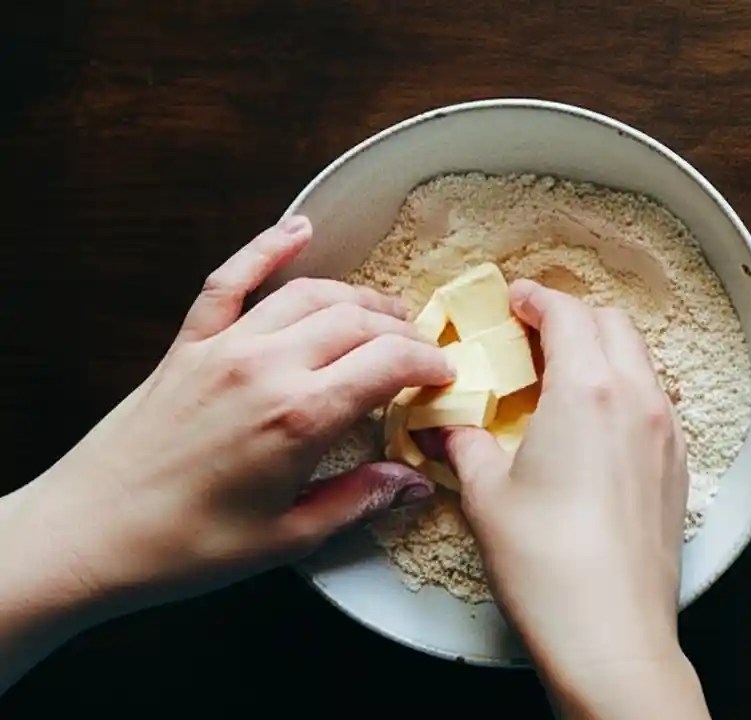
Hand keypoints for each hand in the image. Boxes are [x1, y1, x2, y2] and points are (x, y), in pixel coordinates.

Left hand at [3, 217, 451, 622]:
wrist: (88, 534)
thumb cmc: (184, 547)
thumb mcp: (287, 538)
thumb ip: (358, 501)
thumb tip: (413, 482)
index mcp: (299, 417)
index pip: (389, 363)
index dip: (428, 364)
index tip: (444, 378)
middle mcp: (267, 367)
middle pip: (359, 322)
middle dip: (403, 334)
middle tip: (422, 355)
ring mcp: (224, 347)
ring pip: (311, 296)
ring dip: (358, 298)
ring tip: (386, 314)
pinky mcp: (188, 345)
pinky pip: (232, 280)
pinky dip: (267, 248)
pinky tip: (298, 229)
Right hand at [445, 280, 707, 718]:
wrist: (612, 632)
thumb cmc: (545, 564)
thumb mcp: (486, 496)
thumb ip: (465, 445)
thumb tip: (448, 428)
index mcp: (588, 389)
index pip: (567, 314)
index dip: (537, 299)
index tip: (515, 299)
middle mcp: (637, 399)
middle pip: (613, 325)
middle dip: (573, 317)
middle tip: (534, 331)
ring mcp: (666, 433)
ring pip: (641, 362)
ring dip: (604, 351)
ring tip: (565, 375)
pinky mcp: (678, 468)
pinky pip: (656, 403)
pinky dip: (626, 390)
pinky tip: (597, 423)